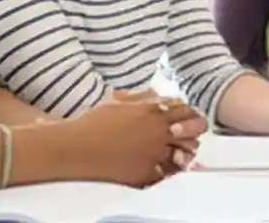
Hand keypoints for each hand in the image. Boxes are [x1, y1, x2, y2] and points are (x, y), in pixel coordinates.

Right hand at [64, 96, 194, 186]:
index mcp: (152, 111)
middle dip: (192, 130)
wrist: (75, 147)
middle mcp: (158, 131)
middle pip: (194, 128)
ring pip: (187, 151)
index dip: (188, 114)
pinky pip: (169, 172)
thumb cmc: (92, 122)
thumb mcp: (119, 101)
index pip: (186, 110)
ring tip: (176, 151)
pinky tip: (162, 166)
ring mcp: (154, 153)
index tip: (183, 118)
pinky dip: (169, 168)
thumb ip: (142, 98)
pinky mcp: (146, 173)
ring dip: (184, 149)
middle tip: (184, 135)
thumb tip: (157, 95)